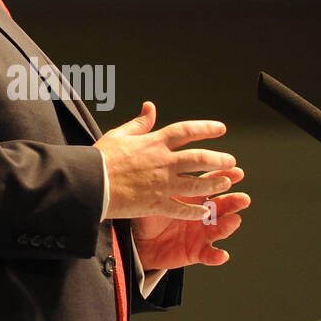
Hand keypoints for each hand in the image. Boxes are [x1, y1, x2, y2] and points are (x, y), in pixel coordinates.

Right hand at [94, 101, 237, 221]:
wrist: (89, 183)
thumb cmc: (100, 159)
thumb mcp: (119, 134)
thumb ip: (140, 123)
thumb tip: (150, 107)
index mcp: (154, 143)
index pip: (187, 131)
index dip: (206, 129)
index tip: (220, 129)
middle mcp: (163, 162)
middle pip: (199, 158)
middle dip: (218, 160)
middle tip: (230, 161)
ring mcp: (161, 184)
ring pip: (196, 184)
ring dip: (214, 184)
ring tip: (225, 183)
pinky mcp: (156, 203)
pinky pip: (181, 208)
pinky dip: (195, 211)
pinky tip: (204, 212)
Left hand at [132, 166, 249, 269]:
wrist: (140, 242)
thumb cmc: (148, 215)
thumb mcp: (154, 199)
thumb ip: (162, 186)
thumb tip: (160, 165)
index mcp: (194, 197)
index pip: (212, 184)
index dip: (225, 178)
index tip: (237, 172)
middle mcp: (203, 214)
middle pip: (223, 206)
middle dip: (234, 202)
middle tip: (243, 199)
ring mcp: (202, 233)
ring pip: (220, 229)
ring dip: (228, 225)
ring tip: (234, 221)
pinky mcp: (197, 252)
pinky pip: (209, 255)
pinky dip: (216, 256)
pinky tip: (222, 255)